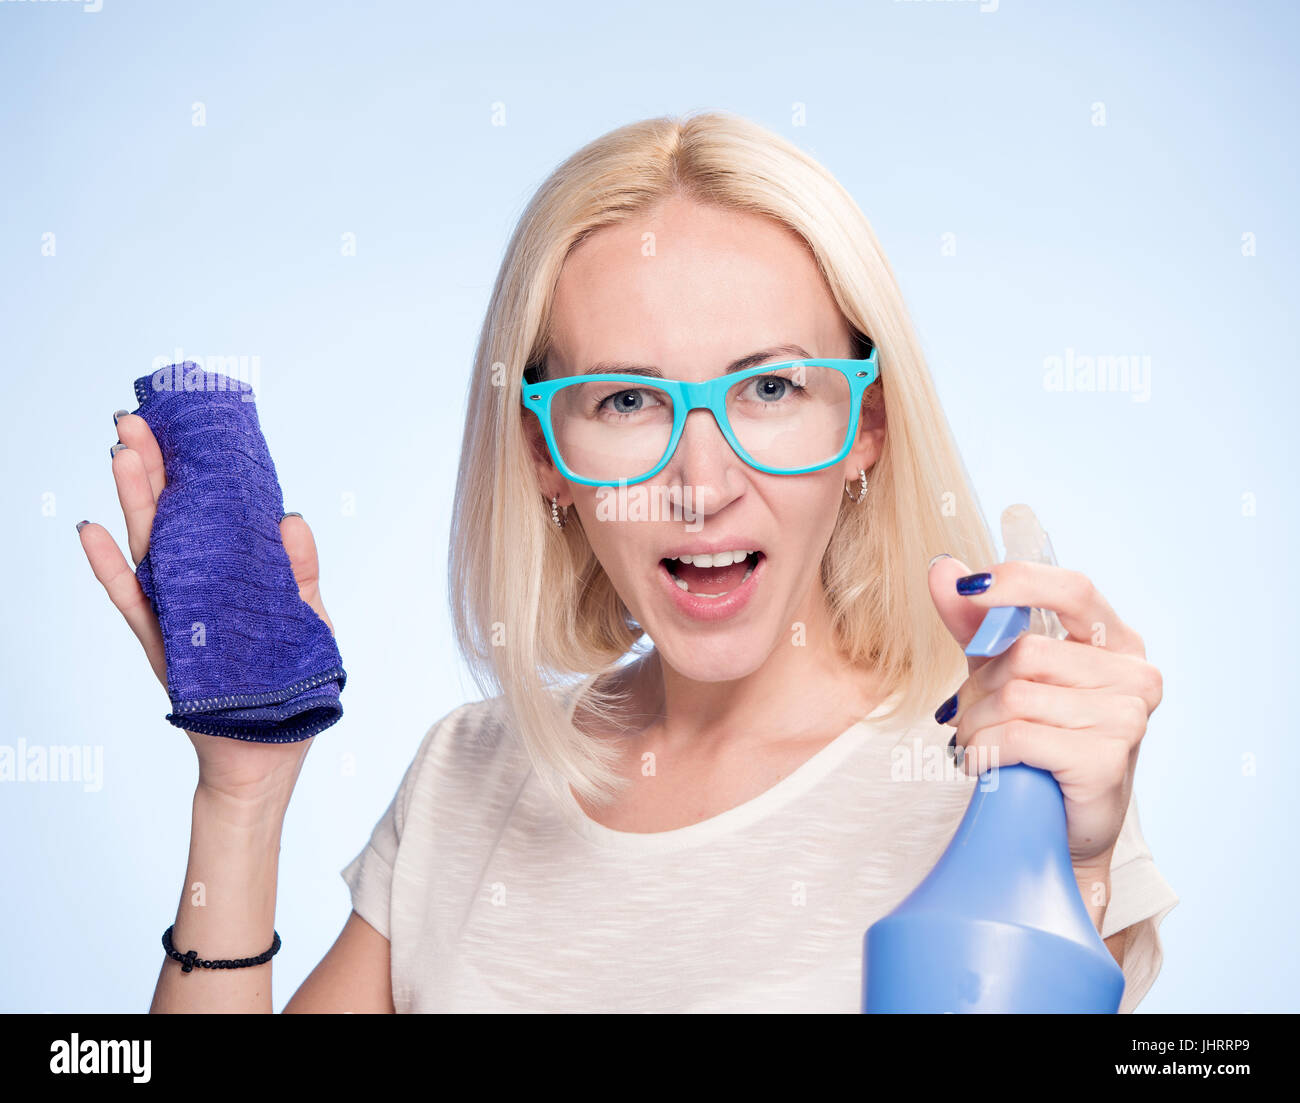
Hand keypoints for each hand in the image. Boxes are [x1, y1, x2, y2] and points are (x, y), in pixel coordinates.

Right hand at [78, 411, 335, 809]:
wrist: (266, 761)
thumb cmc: (289, 692)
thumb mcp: (308, 623)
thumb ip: (300, 574)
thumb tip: (292, 518)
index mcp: (233, 580)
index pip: (213, 516)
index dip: (198, 474)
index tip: (188, 428)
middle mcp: (198, 590)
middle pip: (171, 518)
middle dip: (154, 468)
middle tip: (138, 419)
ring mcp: (176, 617)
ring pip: (148, 548)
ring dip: (132, 501)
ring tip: (121, 450)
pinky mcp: (164, 649)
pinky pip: (134, 604)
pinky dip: (109, 569)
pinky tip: (91, 532)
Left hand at [926, 555, 1162, 881]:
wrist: (1059, 826)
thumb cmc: (1037, 740)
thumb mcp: (1002, 672)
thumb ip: (975, 622)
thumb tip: (943, 567)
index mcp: (1116, 641)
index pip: (1072, 588)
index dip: (1017, 582)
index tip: (968, 589)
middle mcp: (1134, 674)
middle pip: (1026, 652)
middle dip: (978, 686)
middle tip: (969, 716)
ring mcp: (1127, 718)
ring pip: (1015, 695)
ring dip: (975, 724)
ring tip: (978, 744)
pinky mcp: (1107, 760)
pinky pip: (1018, 736)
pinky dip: (985, 751)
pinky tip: (985, 765)